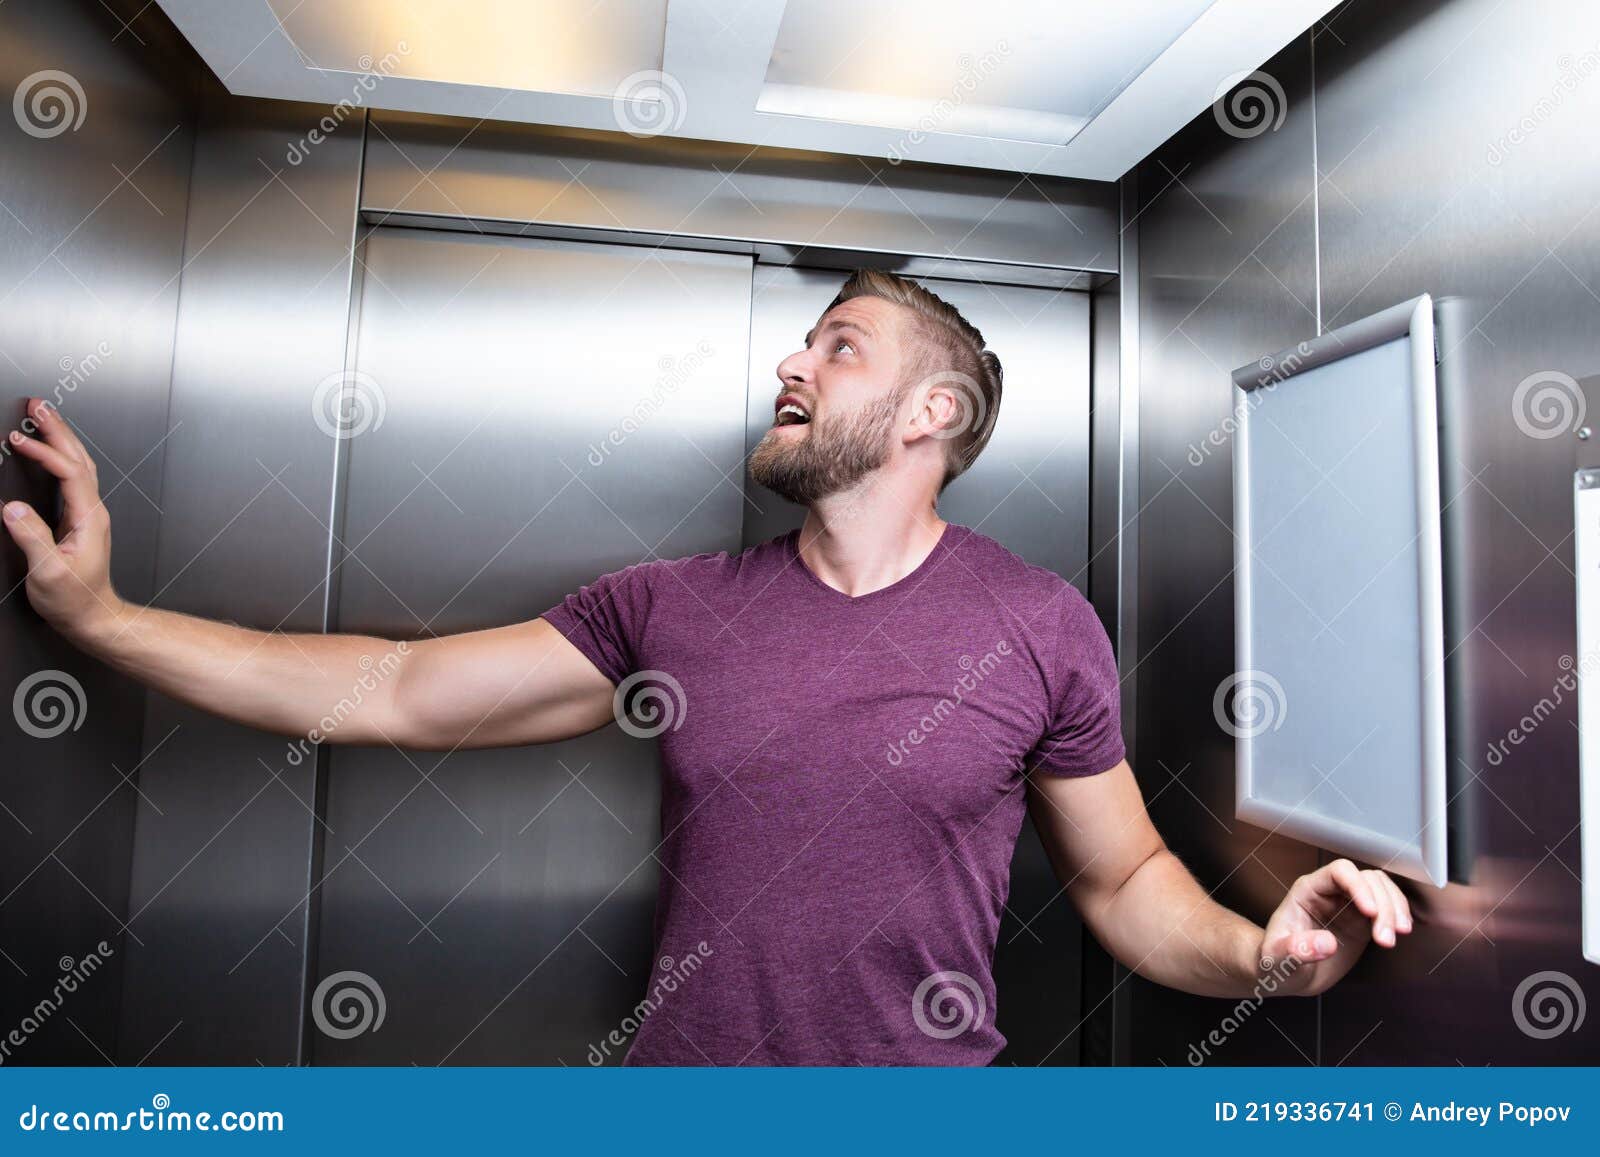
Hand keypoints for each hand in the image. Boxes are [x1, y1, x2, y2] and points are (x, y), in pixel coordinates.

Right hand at [3, 398, 123, 638]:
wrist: (95, 618)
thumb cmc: (76, 601)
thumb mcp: (48, 573)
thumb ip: (32, 539)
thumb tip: (13, 509)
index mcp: (89, 519)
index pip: (69, 473)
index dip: (45, 453)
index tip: (19, 440)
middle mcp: (93, 512)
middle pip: (79, 459)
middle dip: (57, 430)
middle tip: (37, 405)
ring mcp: (88, 514)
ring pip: (78, 465)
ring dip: (60, 439)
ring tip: (40, 417)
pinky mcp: (80, 520)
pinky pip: (71, 478)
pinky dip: (58, 458)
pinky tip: (46, 452)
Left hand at [1256, 858, 1412, 995]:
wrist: (1287, 975)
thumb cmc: (1276, 962)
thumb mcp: (1277, 958)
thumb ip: (1297, 949)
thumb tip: (1326, 944)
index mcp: (1308, 890)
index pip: (1339, 872)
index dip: (1358, 886)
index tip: (1370, 912)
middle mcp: (1331, 892)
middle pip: (1367, 880)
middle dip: (1383, 906)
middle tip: (1385, 938)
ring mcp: (1349, 904)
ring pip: (1382, 889)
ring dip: (1395, 911)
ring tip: (1392, 939)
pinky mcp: (1363, 920)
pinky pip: (1388, 907)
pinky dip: (1399, 916)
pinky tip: (1400, 933)